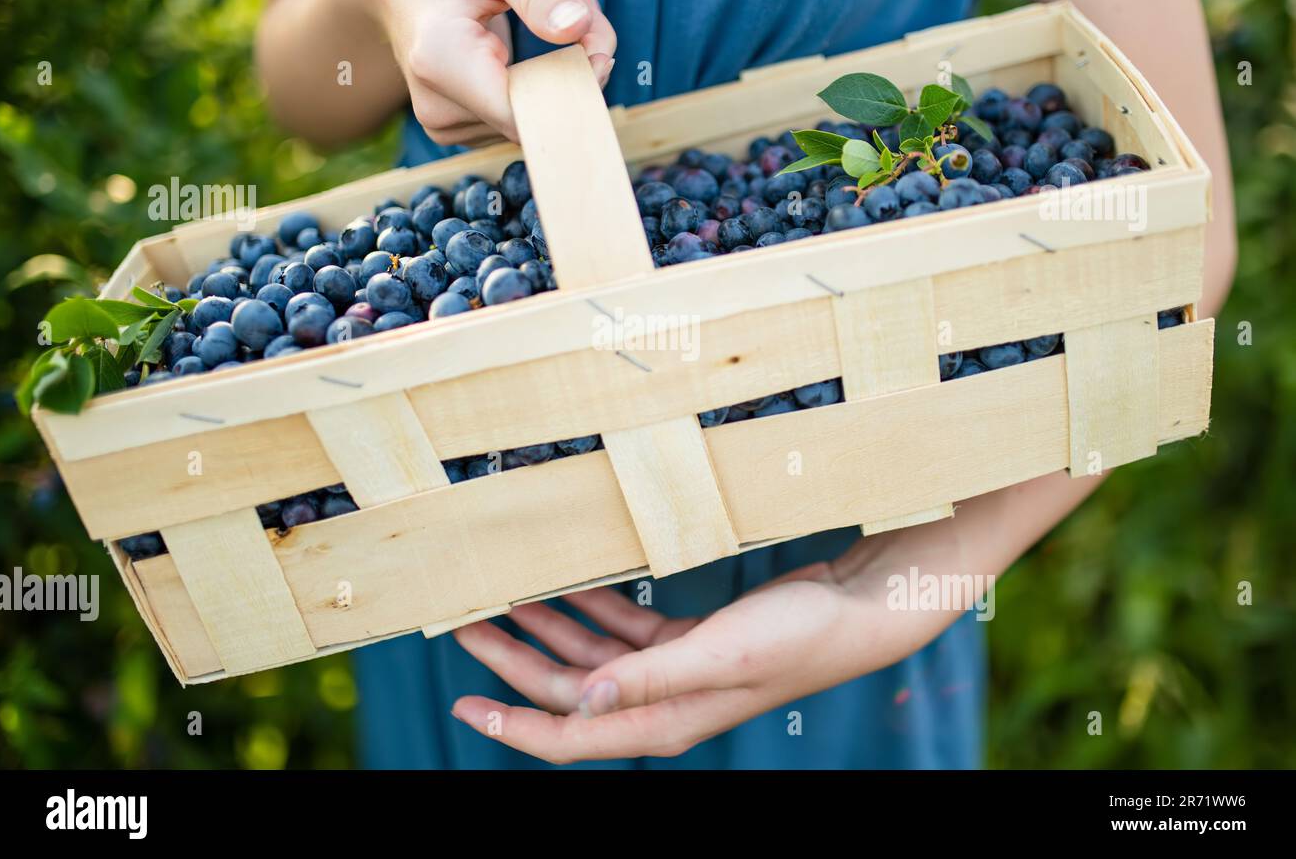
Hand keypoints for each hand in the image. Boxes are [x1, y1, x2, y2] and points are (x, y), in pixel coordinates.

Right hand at [340, 0, 615, 145]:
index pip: (525, 112)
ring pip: (536, 124)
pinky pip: (521, 123)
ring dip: (564, 80)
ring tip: (553, 22)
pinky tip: (536, 52)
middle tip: (587, 14)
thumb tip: (577, 28)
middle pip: (537, 119)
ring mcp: (446, 125)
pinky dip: (543, 92)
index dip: (576, 86)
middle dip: (579, 74)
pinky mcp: (460, 131)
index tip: (599, 44)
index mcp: (439, 58)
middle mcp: (438, 105)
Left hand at [450, 561, 922, 762]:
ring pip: (590, 656)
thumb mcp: (719, 655)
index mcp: (662, 719)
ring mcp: (672, 671)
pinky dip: (591, 606)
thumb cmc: (798, 637)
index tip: (461, 706)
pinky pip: (622, 627)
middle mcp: (659, 701)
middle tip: (463, 625)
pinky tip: (566, 582)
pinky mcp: (687, 641)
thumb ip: (648, 678)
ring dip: (546, 628)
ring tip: (501, 597)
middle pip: (567, 690)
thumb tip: (584, 702)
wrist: (855, 609)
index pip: (570, 735)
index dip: (512, 725)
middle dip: (512, 661)